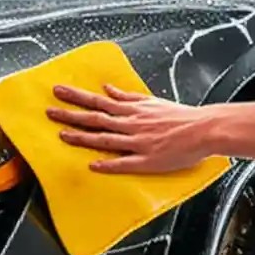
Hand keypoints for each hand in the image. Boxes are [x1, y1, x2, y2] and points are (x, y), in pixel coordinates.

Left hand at [46, 84, 220, 173]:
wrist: (204, 129)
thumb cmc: (180, 117)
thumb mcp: (151, 101)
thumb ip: (128, 96)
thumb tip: (108, 89)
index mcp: (133, 110)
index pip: (99, 102)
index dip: (77, 97)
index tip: (59, 92)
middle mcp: (132, 124)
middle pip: (96, 118)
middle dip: (71, 114)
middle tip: (50, 111)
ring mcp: (139, 142)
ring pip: (105, 139)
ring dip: (83, 137)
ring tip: (62, 135)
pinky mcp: (148, 160)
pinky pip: (125, 163)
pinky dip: (109, 164)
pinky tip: (93, 165)